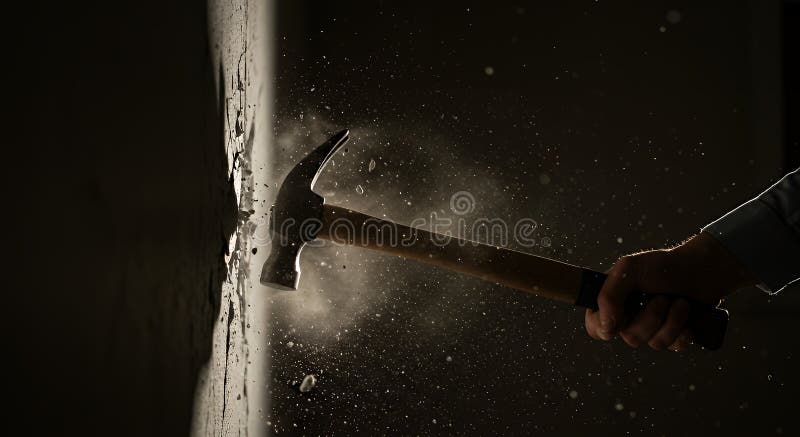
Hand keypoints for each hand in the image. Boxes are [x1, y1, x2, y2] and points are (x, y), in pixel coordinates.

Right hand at [584, 232, 756, 349]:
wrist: (703, 269)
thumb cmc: (664, 265)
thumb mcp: (629, 270)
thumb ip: (609, 295)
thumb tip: (606, 327)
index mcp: (613, 301)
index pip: (595, 327)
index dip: (603, 328)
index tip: (620, 320)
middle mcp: (630, 317)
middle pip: (629, 337)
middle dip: (651, 317)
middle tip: (662, 297)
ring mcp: (652, 328)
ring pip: (653, 343)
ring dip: (672, 321)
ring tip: (681, 302)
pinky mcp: (674, 335)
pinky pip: (674, 346)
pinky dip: (684, 330)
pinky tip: (689, 315)